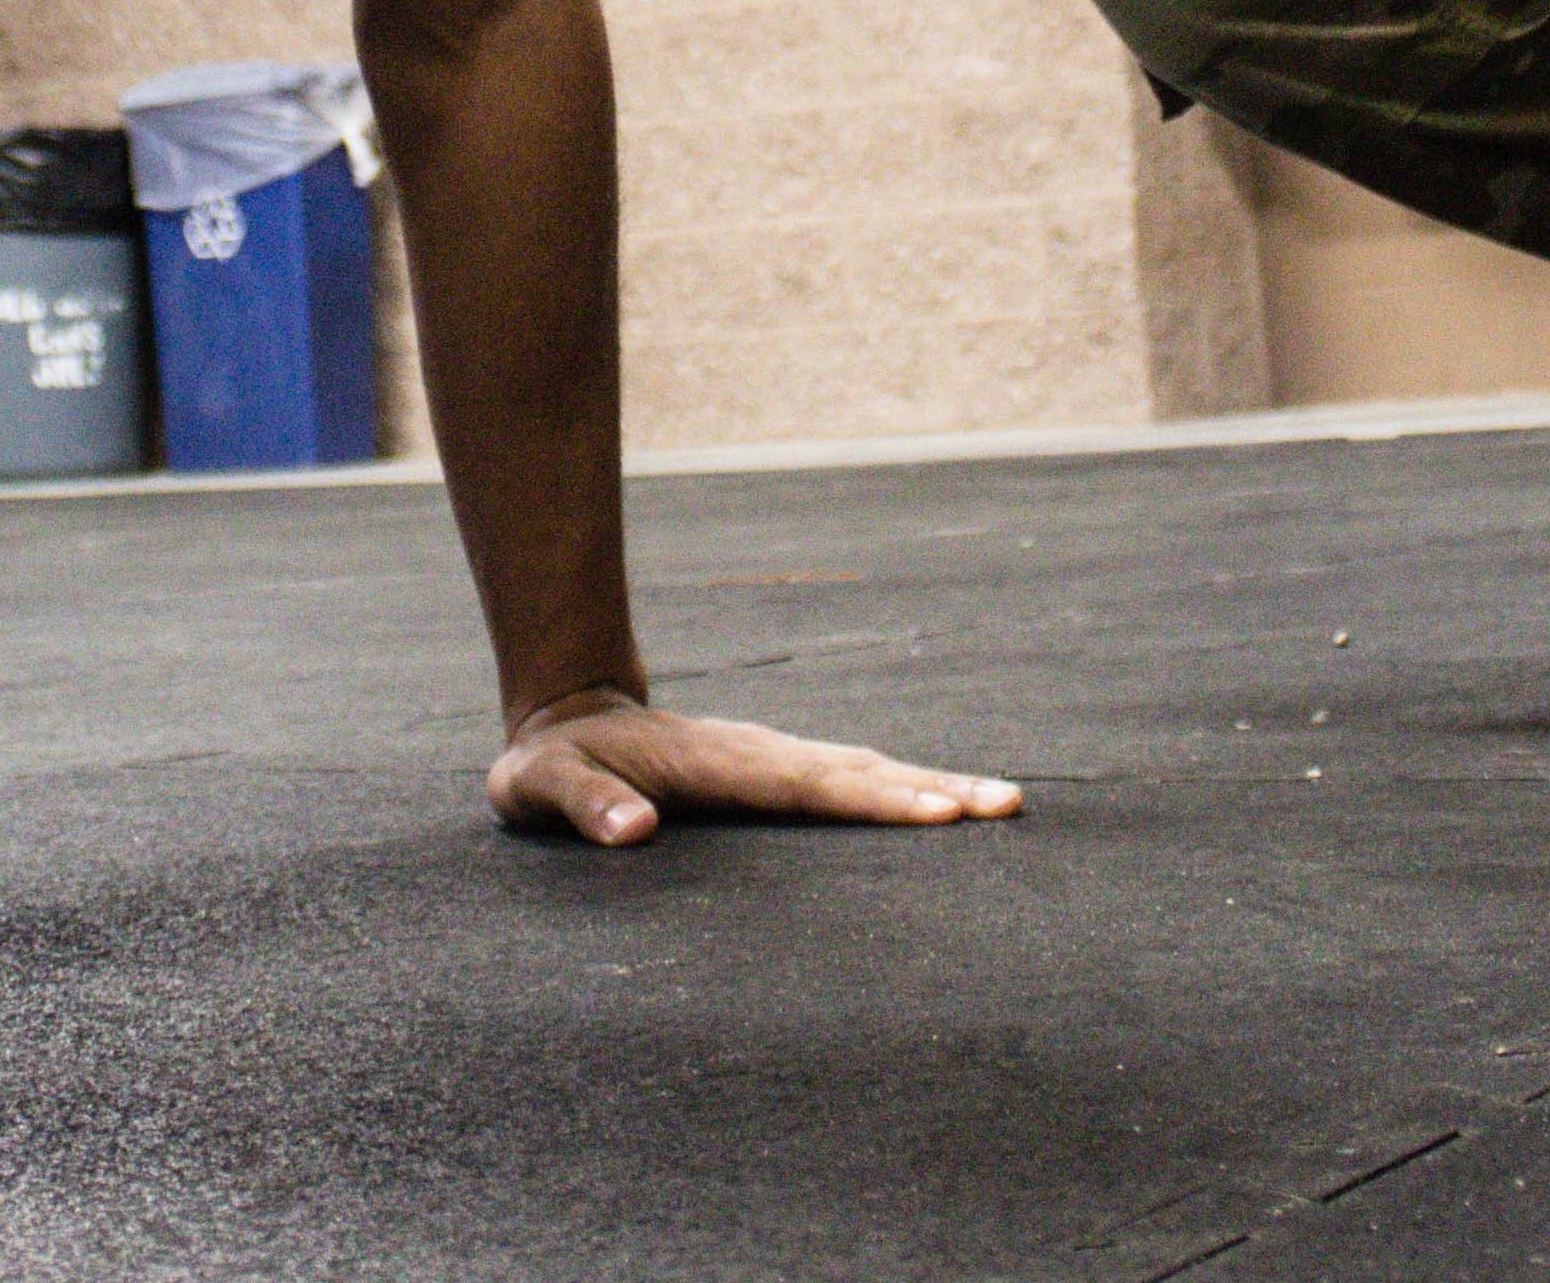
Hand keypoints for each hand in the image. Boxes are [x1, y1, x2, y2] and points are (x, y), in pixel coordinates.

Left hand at [487, 688, 1023, 844]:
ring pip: (865, 769)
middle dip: (935, 788)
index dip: (874, 799)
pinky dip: (905, 789)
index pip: (808, 784)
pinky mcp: (775, 771)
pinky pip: (851, 779)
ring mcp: (772, 758)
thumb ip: (585, 805)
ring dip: (934, 785)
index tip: (939, 811)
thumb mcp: (541, 785)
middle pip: (860, 770)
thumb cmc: (551, 763)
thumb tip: (636, 833)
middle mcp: (759, 753)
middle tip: (1009, 805)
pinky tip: (947, 807)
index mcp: (718, 762)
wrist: (566, 715)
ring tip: (1003, 804)